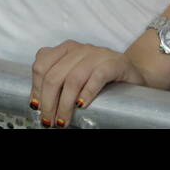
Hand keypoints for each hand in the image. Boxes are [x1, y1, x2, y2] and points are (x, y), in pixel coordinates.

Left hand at [30, 40, 146, 126]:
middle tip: (49, 120)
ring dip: (65, 104)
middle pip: (54, 75)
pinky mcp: (115, 63)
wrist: (133, 73)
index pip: (41, 64)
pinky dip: (87, 93)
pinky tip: (81, 106)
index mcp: (66, 49)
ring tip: (63, 120)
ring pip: (73, 78)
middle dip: (49, 102)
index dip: (36, 88)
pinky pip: (97, 77)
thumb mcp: (75, 74)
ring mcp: (98, 54)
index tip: (37, 107)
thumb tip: (38, 104)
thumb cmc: (100, 77)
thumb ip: (58, 81)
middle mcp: (80, 49)